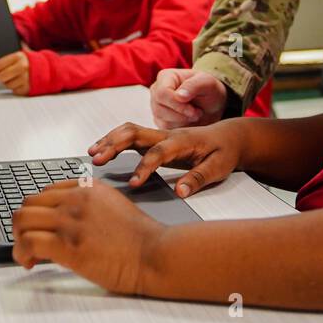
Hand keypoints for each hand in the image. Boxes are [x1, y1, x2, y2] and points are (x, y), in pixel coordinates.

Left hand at [0, 51, 30, 94]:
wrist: (46, 69)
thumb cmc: (27, 64)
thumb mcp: (16, 59)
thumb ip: (2, 63)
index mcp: (18, 57)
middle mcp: (22, 67)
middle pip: (1, 77)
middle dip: (1, 78)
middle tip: (5, 76)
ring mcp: (26, 78)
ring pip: (7, 85)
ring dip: (8, 83)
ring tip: (16, 79)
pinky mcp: (28, 88)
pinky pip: (14, 91)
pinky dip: (15, 88)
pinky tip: (20, 83)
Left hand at [11, 181, 163, 294]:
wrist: (154, 253)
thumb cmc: (140, 238)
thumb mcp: (114, 204)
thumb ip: (90, 205)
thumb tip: (69, 220)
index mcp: (87, 187)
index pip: (46, 192)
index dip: (38, 212)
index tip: (39, 227)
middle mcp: (75, 199)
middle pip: (29, 203)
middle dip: (22, 223)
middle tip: (27, 240)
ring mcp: (70, 221)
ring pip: (22, 220)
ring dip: (18, 238)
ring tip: (26, 253)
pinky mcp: (67, 245)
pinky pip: (28, 243)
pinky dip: (21, 254)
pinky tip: (29, 263)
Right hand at [88, 120, 242, 198]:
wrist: (229, 136)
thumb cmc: (224, 152)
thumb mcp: (218, 168)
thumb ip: (198, 179)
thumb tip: (181, 192)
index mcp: (183, 141)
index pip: (158, 152)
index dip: (144, 167)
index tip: (133, 184)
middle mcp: (167, 134)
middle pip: (135, 133)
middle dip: (114, 145)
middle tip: (97, 160)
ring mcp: (160, 135)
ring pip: (129, 131)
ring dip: (109, 140)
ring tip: (92, 154)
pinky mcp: (155, 139)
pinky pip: (130, 136)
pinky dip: (113, 140)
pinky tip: (101, 150)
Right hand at [150, 68, 227, 127]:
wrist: (212, 104)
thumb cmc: (209, 89)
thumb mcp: (207, 83)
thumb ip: (194, 85)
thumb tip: (179, 96)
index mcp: (165, 77)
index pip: (162, 93)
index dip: (177, 104)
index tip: (194, 109)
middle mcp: (156, 91)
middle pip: (159, 108)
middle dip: (181, 114)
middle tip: (198, 113)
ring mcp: (156, 106)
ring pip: (162, 120)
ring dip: (183, 121)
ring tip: (196, 115)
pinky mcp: (160, 120)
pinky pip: (165, 129)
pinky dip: (180, 128)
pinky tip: (190, 121)